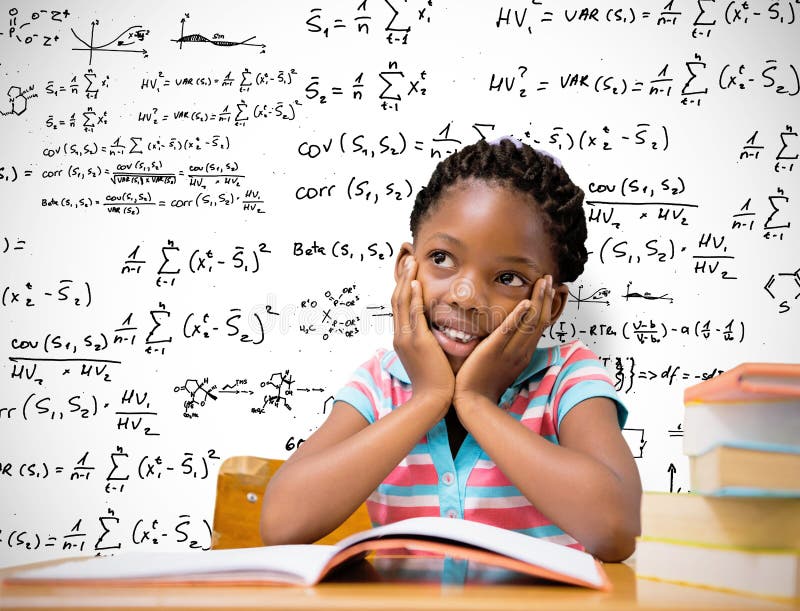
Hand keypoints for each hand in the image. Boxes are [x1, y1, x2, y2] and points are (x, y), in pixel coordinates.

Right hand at [391, 256, 454, 405]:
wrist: (432, 400)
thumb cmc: (435, 381)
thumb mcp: (428, 357)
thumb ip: (429, 341)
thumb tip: (438, 330)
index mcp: (402, 338)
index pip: (399, 306)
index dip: (402, 286)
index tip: (408, 271)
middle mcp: (400, 335)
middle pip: (396, 299)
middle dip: (401, 276)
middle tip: (407, 257)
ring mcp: (406, 338)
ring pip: (401, 302)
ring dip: (405, 280)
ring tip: (410, 261)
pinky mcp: (417, 342)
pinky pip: (412, 314)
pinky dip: (412, 297)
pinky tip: (414, 283)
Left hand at [453, 275, 554, 408]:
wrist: (472, 403)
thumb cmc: (483, 385)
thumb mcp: (503, 365)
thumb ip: (508, 349)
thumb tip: (511, 336)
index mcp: (523, 354)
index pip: (540, 326)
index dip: (547, 307)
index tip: (550, 291)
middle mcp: (521, 352)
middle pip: (539, 321)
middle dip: (545, 298)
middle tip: (549, 279)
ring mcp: (508, 351)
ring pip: (529, 323)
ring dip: (537, 301)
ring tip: (542, 283)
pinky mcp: (493, 351)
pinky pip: (508, 331)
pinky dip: (517, 316)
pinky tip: (524, 303)